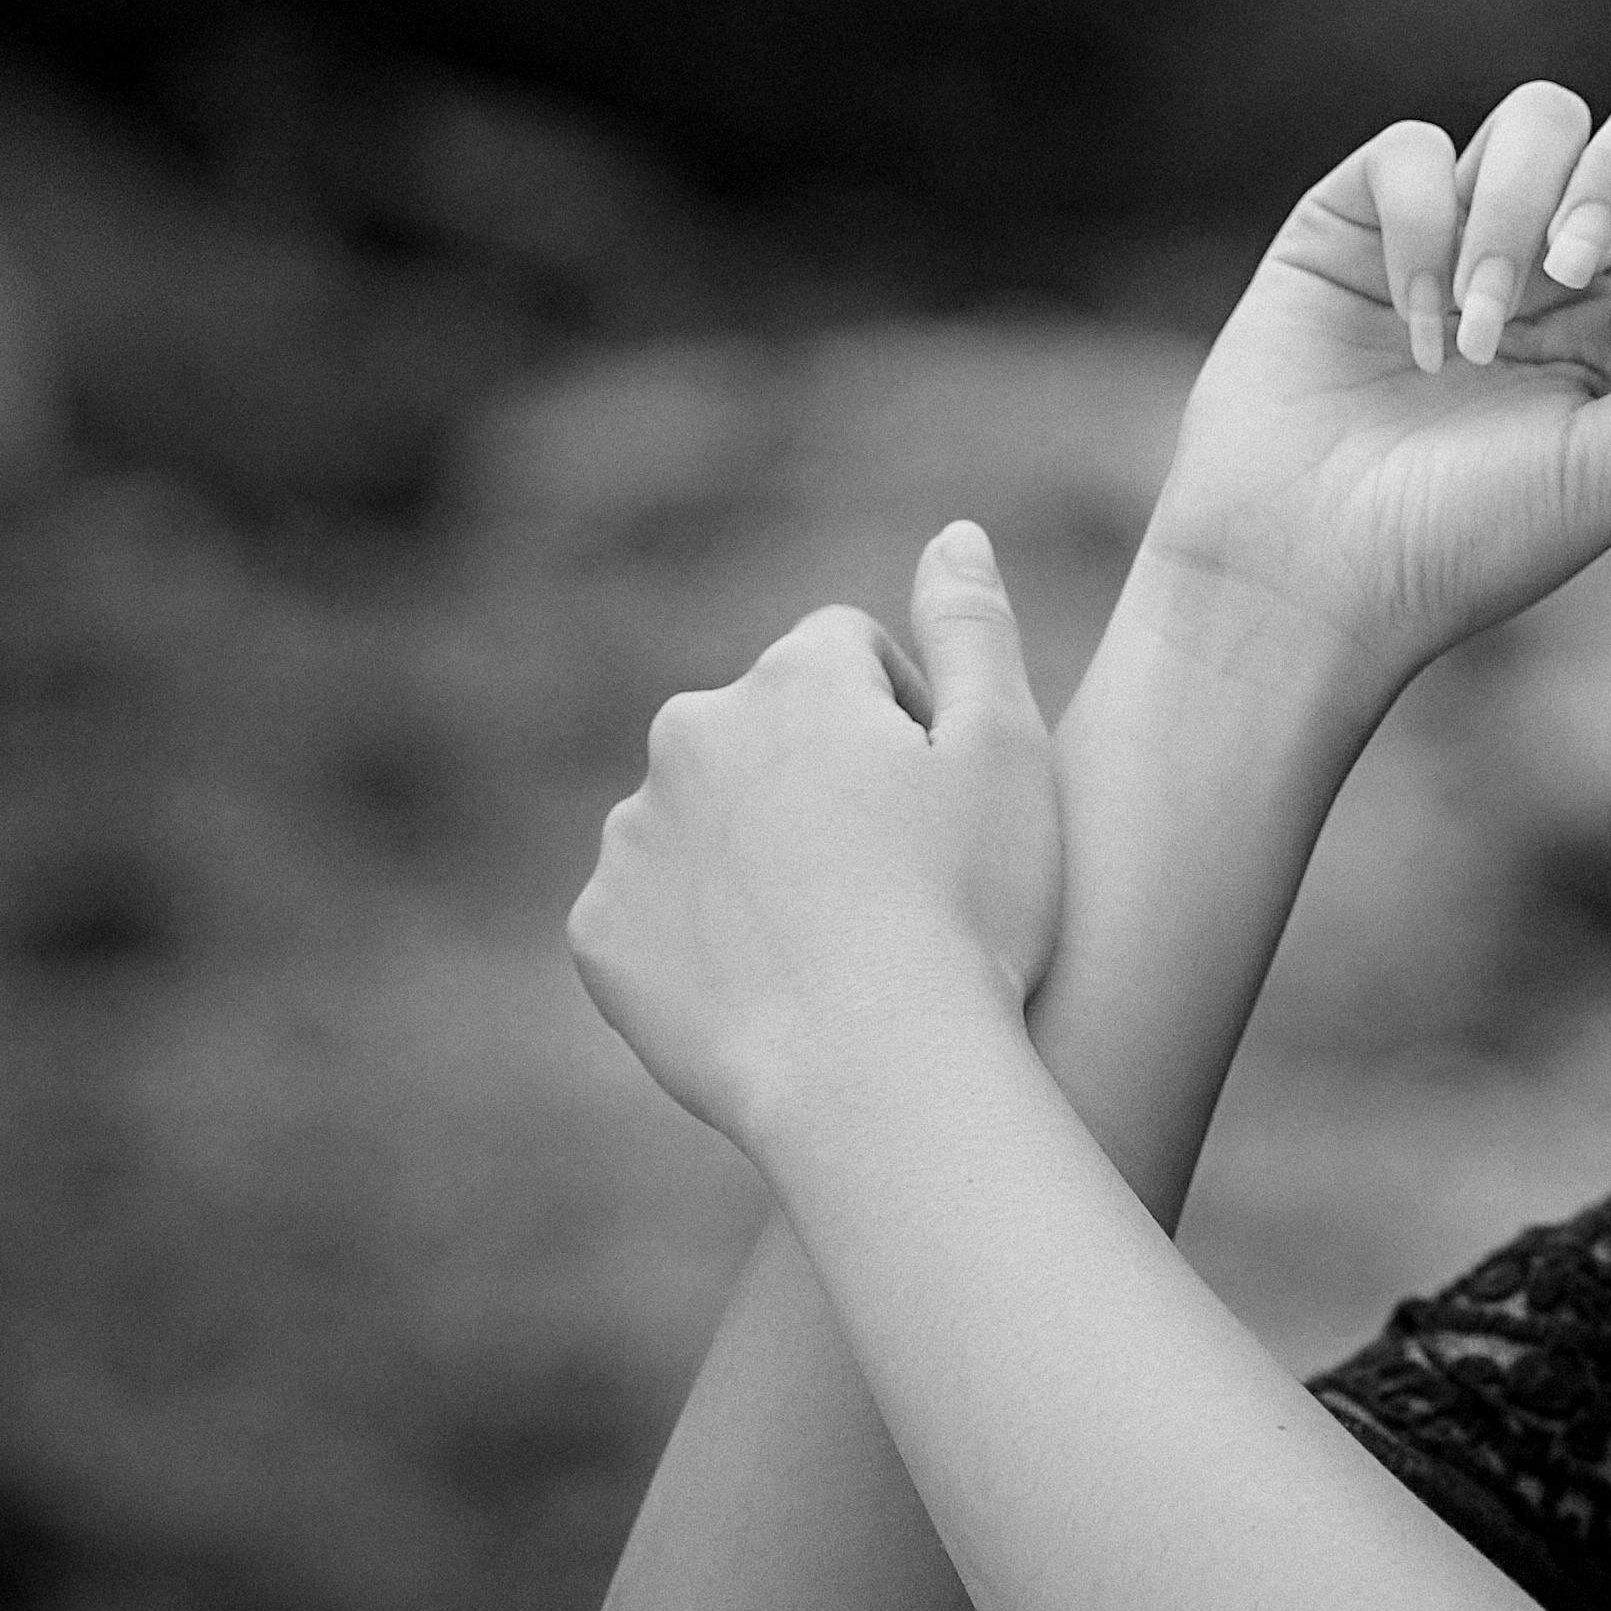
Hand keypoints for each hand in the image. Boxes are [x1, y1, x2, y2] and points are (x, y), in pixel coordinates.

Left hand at [573, 522, 1067, 1148]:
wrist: (876, 1077)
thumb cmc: (970, 912)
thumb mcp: (1010, 752)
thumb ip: (977, 626)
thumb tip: (953, 533)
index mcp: (791, 680)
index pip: (846, 652)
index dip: (908, 720)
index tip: (944, 805)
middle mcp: (688, 734)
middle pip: (762, 732)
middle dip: (815, 782)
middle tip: (893, 879)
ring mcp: (631, 836)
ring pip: (701, 821)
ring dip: (754, 856)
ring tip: (832, 944)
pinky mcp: (600, 932)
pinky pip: (650, 913)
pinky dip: (700, 938)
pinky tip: (770, 988)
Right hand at [1134, 79, 1610, 683]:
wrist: (1308, 576)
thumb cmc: (1468, 545)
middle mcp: (1548, 268)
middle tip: (1577, 271)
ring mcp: (1454, 236)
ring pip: (1534, 121)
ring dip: (1516, 217)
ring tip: (1479, 334)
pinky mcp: (1356, 222)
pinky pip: (1418, 150)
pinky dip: (1426, 226)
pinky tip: (1413, 329)